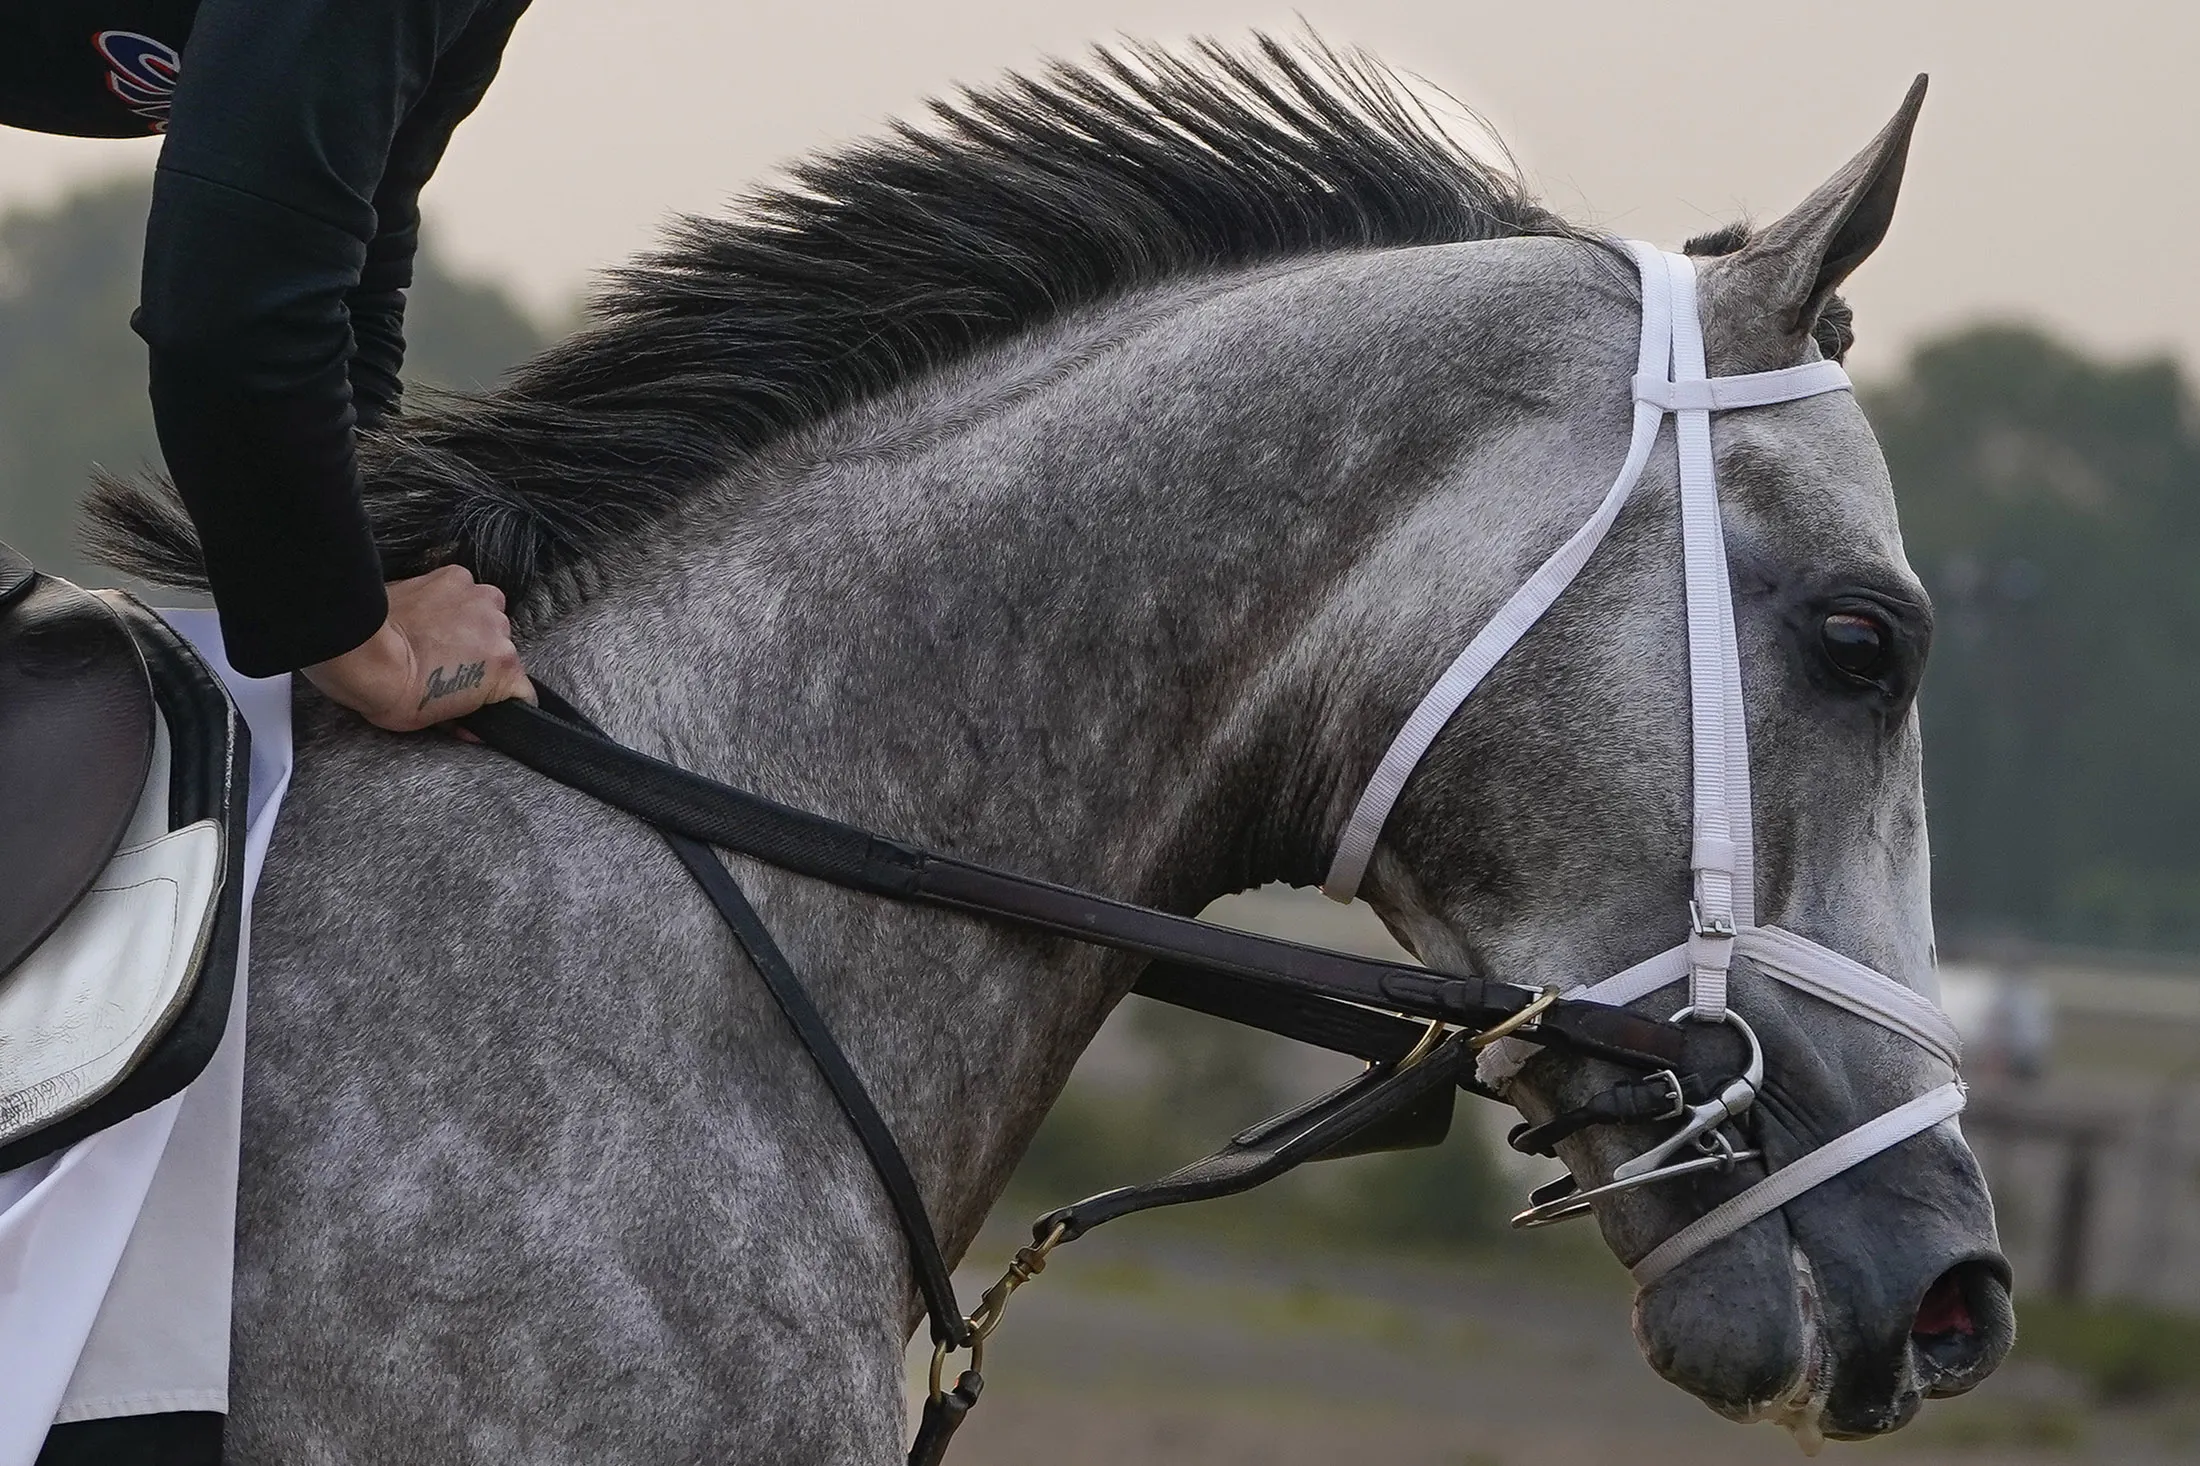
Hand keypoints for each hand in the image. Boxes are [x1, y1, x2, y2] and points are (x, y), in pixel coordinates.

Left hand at [302, 565, 534, 731]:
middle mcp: (500, 629)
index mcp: (504, 669)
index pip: (523, 690)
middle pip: (502, 648)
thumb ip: (464, 719)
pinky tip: (426, 614)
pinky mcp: (454, 577)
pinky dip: (450, 601)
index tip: (483, 700)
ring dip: (469, 626)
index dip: (501, 698)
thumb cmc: (393, 690)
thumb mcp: (434, 722)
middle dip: (480, 658)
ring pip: (486, 616)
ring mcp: (478, 599)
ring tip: (434, 637)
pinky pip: (463, 591)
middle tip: (446, 667)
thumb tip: (473, 725)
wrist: (360, 651)